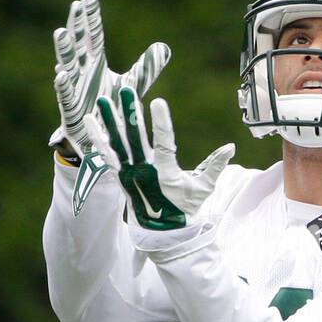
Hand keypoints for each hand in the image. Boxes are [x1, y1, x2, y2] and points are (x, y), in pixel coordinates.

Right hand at [50, 0, 169, 155]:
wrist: (101, 138)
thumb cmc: (112, 107)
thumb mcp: (132, 84)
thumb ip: (146, 67)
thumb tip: (163, 47)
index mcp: (95, 63)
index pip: (93, 35)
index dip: (91, 17)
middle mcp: (82, 72)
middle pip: (78, 44)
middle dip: (77, 26)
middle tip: (76, 6)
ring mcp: (74, 89)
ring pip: (67, 65)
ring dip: (64, 50)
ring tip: (62, 32)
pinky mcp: (71, 109)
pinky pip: (66, 96)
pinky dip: (63, 86)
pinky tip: (61, 74)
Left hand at [84, 89, 234, 230]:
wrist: (163, 231)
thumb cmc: (185, 208)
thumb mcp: (203, 188)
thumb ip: (215, 166)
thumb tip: (230, 147)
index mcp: (165, 174)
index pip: (164, 144)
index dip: (161, 123)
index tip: (157, 102)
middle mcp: (144, 173)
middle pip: (135, 139)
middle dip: (130, 113)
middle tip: (126, 91)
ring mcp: (129, 174)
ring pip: (117, 143)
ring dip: (110, 121)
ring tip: (102, 100)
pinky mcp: (120, 176)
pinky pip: (106, 154)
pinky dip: (98, 137)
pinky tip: (91, 121)